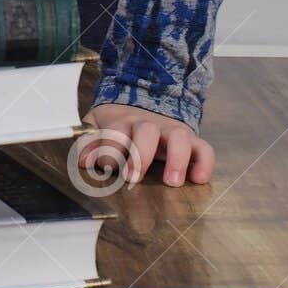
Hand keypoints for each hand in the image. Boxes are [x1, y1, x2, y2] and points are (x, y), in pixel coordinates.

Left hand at [79, 102, 214, 186]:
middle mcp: (148, 125)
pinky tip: (199, 179)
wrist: (142, 105)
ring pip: (179, 137)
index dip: (109, 151)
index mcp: (121, 123)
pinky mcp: (191, 142)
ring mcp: (171, 132)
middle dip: (140, 154)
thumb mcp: (97, 128)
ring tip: (172, 182)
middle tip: (133, 178)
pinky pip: (204, 148)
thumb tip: (82, 160)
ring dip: (176, 159)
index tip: (104, 167)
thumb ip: (88, 144)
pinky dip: (204, 163)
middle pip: (146, 131)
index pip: (115, 133)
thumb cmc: (116, 127)